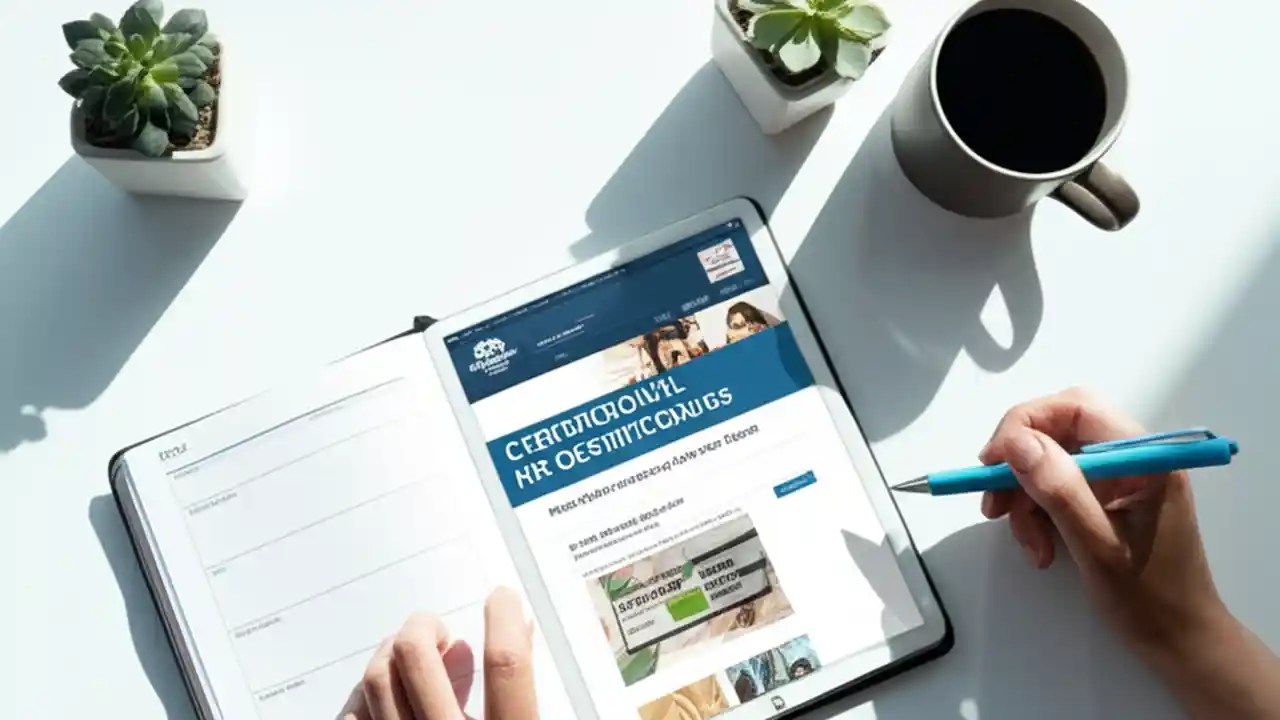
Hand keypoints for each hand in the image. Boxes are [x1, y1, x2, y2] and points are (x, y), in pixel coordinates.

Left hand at [341, 587, 536, 719]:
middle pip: (415, 656)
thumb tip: (521, 626)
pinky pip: (352, 714)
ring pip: (375, 678)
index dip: (504, 618)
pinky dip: (365, 696)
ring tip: (411, 662)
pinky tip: (386, 697)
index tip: (502, 598)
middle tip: (438, 631)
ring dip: (392, 655)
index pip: (504, 666)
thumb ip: (520, 688)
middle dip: (425, 626)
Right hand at [979, 389, 1279, 718]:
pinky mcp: (1108, 496)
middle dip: (1020, 462)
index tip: (991, 464)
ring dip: (1026, 498)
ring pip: (1051, 460)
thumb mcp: (1097, 546)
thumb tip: (1015, 442)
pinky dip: (1039, 512)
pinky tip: (1042, 548)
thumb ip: (1058, 489)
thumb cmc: (1149, 598)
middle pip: (1059, 429)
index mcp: (1145, 457)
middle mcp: (1134, 457)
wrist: (1181, 640)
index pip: (1075, 407)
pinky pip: (1059, 486)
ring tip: (1030, 545)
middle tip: (993, 500)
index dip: (1024, 424)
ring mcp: (1121, 476)